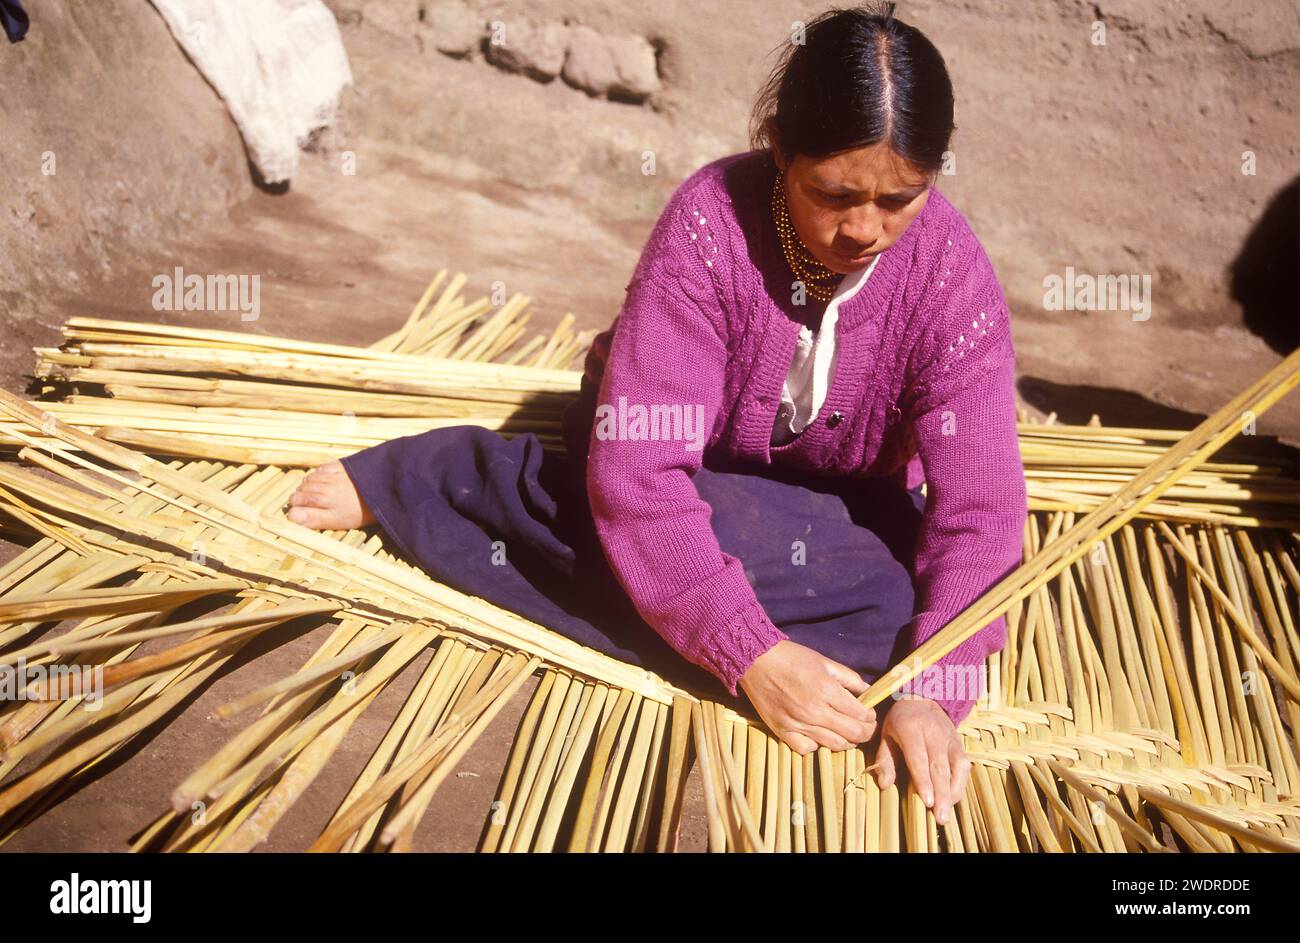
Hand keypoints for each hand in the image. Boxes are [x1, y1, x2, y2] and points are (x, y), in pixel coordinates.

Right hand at [740, 640, 876, 754]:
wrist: (757, 660)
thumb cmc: (792, 658)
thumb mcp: (825, 662)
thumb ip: (850, 678)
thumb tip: (868, 691)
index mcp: (827, 691)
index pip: (861, 715)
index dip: (870, 717)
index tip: (869, 714)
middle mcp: (814, 711)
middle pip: (852, 734)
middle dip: (865, 733)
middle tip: (865, 728)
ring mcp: (798, 724)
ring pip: (833, 745)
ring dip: (846, 742)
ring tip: (847, 734)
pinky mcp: (782, 731)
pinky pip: (806, 749)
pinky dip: (816, 746)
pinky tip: (818, 736)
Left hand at [871, 696, 970, 824]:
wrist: (922, 698)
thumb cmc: (899, 722)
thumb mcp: (885, 735)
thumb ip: (884, 760)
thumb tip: (884, 785)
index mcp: (910, 728)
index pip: (919, 758)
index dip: (924, 780)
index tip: (927, 801)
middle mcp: (933, 733)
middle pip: (939, 766)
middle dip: (941, 793)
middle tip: (940, 817)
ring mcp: (949, 738)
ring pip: (955, 766)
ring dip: (953, 791)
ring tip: (947, 812)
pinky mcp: (959, 743)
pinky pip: (963, 765)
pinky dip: (960, 783)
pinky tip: (953, 798)